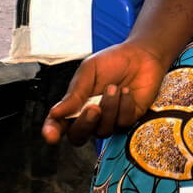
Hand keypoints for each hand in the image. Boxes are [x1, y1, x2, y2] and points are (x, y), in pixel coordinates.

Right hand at [42, 42, 167, 144]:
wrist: (141, 55)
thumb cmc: (112, 62)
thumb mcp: (88, 71)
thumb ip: (74, 93)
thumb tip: (56, 113)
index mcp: (75, 104)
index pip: (58, 123)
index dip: (51, 132)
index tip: (51, 136)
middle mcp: (91, 117)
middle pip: (78, 136)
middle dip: (84, 124)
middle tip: (93, 108)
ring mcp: (109, 120)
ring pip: (103, 131)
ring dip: (109, 109)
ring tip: (114, 87)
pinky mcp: (128, 120)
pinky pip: (122, 123)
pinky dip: (124, 106)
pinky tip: (127, 92)